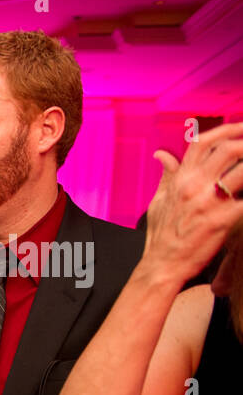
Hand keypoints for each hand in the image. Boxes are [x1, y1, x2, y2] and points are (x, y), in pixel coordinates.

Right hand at [143, 121, 242, 286]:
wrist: (162, 266)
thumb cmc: (162, 237)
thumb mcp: (158, 201)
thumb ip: (167, 175)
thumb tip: (163, 155)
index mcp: (180, 180)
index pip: (202, 142)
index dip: (227, 129)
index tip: (241, 128)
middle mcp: (194, 186)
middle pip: (228, 148)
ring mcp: (209, 202)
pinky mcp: (224, 219)